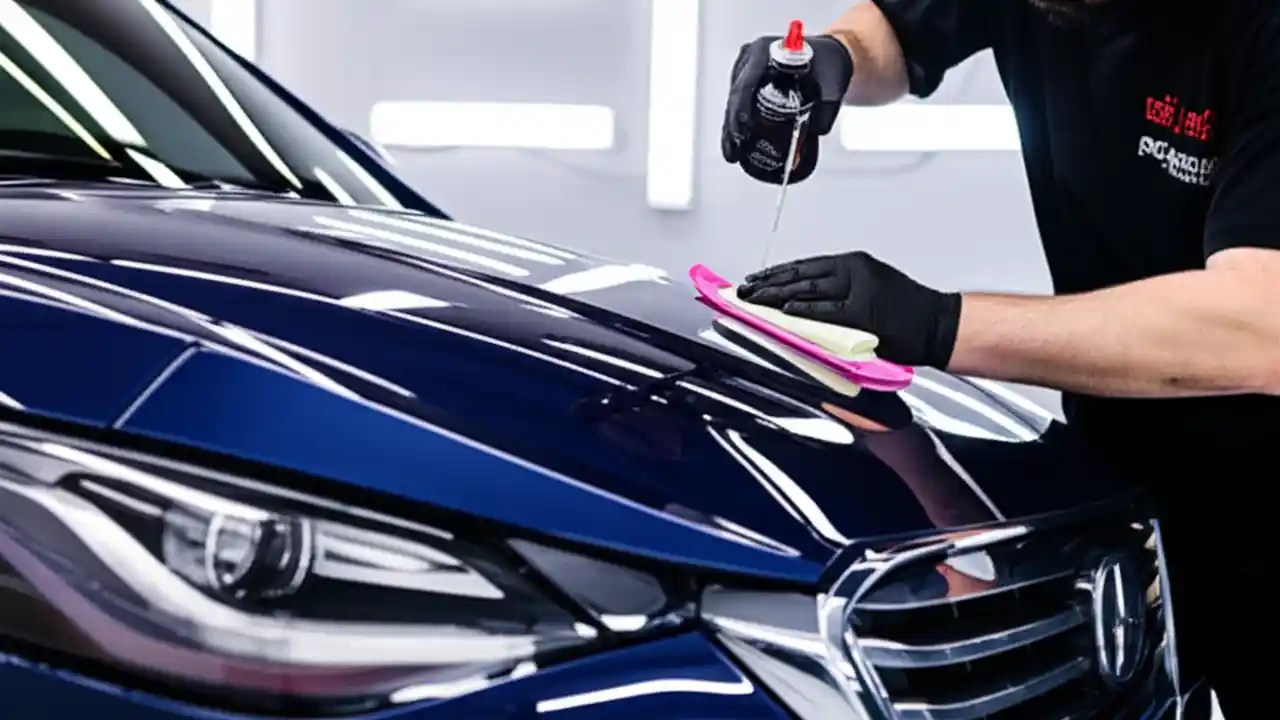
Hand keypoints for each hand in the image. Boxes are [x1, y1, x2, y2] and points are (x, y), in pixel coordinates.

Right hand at [721, 34, 853, 167]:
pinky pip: (738, 105)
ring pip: (733, 103)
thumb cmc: (827, 62)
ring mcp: (746, 70)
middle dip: (733, 126)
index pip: (746, 83)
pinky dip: (737, 125)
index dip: (741, 109)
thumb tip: (816, 131)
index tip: (744, 129)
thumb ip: (826, 109)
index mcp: (764, 51)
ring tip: (733, 155)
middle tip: (736, 151)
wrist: (828, 56)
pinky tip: (735, 146)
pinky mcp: (747, 83)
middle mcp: (750, 58)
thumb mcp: (830, 84)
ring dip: (731, 130)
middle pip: (736, 96)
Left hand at [737, 251, 961, 367]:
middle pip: (800, 274)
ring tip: (753, 300)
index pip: (804, 266)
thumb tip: (801, 302)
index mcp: (853, 263)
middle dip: (767, 284)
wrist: (937, 323)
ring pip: (808, 289)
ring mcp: (859, 290)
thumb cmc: (906, 310)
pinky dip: (803, 310)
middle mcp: (853, 271)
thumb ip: (837, 293)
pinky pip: (826, 310)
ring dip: (776, 296)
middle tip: (743, 291)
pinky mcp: (864, 312)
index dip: (776, 274)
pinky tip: (785, 310)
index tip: (754, 280)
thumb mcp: (869, 289)